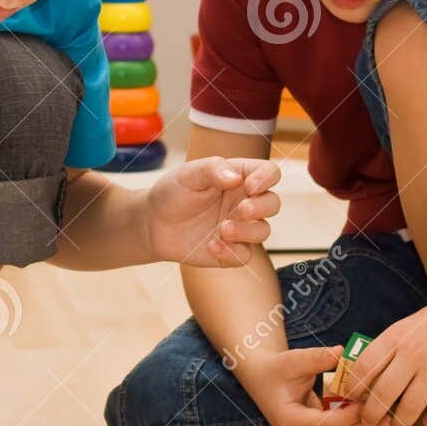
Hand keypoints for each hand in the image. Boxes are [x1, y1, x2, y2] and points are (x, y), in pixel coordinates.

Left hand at [146, 158, 280, 266]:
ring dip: (247, 231)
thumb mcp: (188, 174)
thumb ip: (212, 169)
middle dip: (261, 207)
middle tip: (239, 211)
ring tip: (222, 229)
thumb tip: (237, 178)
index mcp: (239, 177)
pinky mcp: (231, 251)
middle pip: (272, 203)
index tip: (249, 186)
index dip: (267, 178)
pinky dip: (232, 252)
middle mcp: (244, 202)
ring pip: (263, 231)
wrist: (153, 224)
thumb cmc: (173, 193)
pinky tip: (212, 246)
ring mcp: (240, 228)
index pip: (268, 172)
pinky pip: (245, 256)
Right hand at [243, 343, 390, 425]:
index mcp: (289, 422)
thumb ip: (316, 358)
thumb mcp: (292, 360)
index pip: (325, 425)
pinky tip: (377, 423)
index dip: (350, 415)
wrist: (265, 382)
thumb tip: (342, 352)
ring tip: (387, 417)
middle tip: (386, 410)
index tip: (368, 400)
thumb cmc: (278, 370)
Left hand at [344, 293, 426, 425]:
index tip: (351, 398)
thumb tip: (361, 377)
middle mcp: (414, 352)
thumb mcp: (406, 327)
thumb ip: (386, 349)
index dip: (354, 386)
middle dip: (371, 414)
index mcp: (396, 337)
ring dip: (399, 424)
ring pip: (409, 408)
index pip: (365, 366)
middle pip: (383, 393)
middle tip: (368, 422)